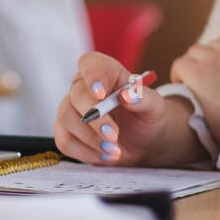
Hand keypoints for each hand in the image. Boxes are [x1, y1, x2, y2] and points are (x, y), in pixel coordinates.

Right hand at [53, 51, 205, 167]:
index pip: (90, 63)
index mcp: (107, 72)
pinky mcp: (66, 131)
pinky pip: (64, 141)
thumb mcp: (155, 107)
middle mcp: (84, 87)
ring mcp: (71, 109)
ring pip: (66, 118)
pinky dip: (85, 152)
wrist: (142, 142)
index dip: (92, 75)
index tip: (101, 94)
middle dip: (96, 118)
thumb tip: (128, 95)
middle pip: (77, 94)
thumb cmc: (146, 117)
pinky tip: (105, 156)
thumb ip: (145, 98)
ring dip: (90, 138)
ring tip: (114, 150)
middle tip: (114, 135)